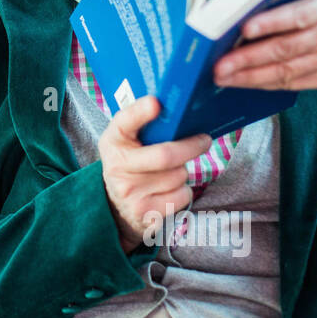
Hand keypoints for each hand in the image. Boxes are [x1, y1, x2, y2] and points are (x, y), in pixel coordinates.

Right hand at [99, 95, 210, 254]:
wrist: (115, 206)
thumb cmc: (130, 163)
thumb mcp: (127, 139)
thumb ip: (142, 121)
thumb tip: (174, 107)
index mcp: (113, 141)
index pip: (124, 122)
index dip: (140, 112)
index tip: (156, 103)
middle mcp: (117, 167)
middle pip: (166, 155)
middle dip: (191, 147)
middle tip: (203, 140)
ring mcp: (130, 193)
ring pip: (178, 175)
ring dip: (183, 171)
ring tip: (171, 172)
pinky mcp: (145, 213)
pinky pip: (181, 196)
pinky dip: (182, 191)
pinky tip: (169, 190)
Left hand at [212, 0, 316, 105]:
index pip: (297, 14)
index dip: (270, 23)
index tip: (243, 27)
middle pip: (284, 47)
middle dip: (247, 57)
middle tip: (218, 63)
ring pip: (284, 70)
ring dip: (249, 75)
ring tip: (222, 76)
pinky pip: (291, 83)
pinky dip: (265, 83)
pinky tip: (244, 82)